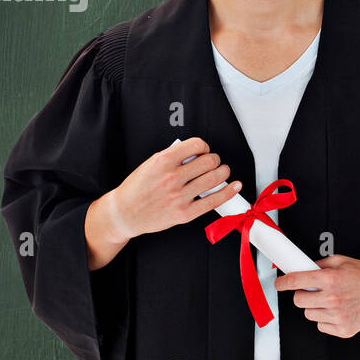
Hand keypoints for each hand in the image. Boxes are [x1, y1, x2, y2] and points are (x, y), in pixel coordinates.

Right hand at [109, 136, 243, 239]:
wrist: (125, 213)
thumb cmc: (136, 189)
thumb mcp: (150, 164)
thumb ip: (172, 157)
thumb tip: (194, 152)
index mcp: (162, 162)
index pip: (196, 145)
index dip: (204, 146)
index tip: (204, 150)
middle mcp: (172, 178)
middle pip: (208, 162)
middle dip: (215, 160)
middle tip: (214, 162)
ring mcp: (179, 196)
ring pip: (213, 178)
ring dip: (222, 172)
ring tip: (222, 171)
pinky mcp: (185, 213)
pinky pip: (213, 200)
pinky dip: (228, 191)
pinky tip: (235, 186)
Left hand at [275, 255, 359, 338]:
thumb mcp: (343, 261)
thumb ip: (321, 265)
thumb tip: (303, 269)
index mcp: (330, 279)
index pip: (296, 281)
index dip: (283, 282)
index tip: (279, 284)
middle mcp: (332, 299)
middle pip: (299, 301)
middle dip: (302, 295)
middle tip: (312, 291)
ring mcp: (338, 316)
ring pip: (309, 314)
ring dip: (315, 307)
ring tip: (331, 301)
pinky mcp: (344, 329)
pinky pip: (321, 326)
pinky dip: (326, 319)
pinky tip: (338, 310)